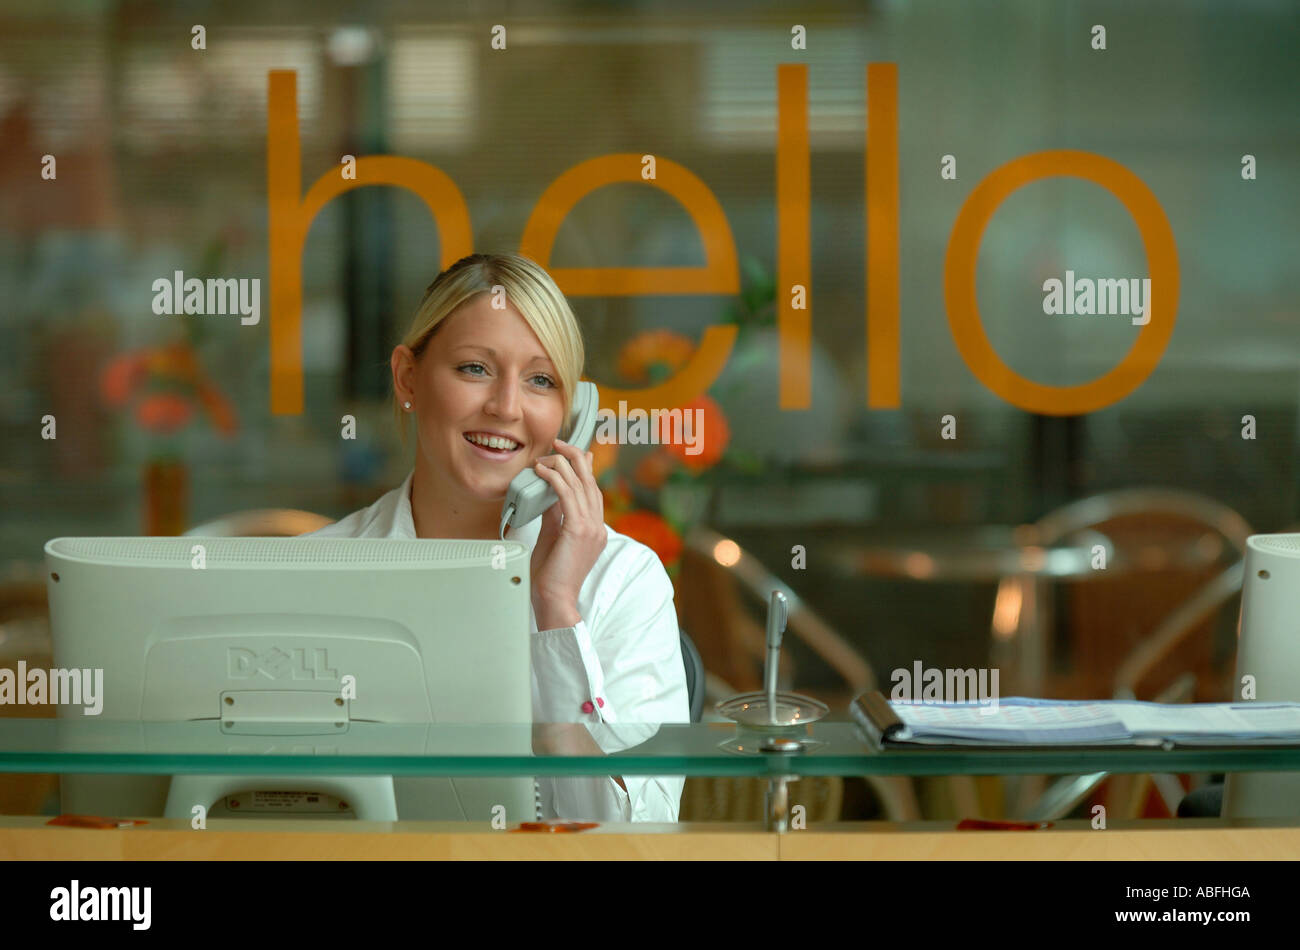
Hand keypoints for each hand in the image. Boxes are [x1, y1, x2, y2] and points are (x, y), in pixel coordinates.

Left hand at [529, 438, 606, 629]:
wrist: (555, 600)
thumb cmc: (551, 577)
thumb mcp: (553, 538)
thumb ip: (555, 516)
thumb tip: (549, 496)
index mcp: (595, 530)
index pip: (593, 491)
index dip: (584, 468)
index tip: (576, 452)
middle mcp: (597, 527)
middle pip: (590, 482)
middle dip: (574, 458)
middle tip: (559, 443)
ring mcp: (591, 528)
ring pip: (580, 485)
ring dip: (561, 465)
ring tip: (546, 455)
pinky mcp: (578, 530)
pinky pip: (567, 495)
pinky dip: (555, 479)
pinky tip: (543, 471)